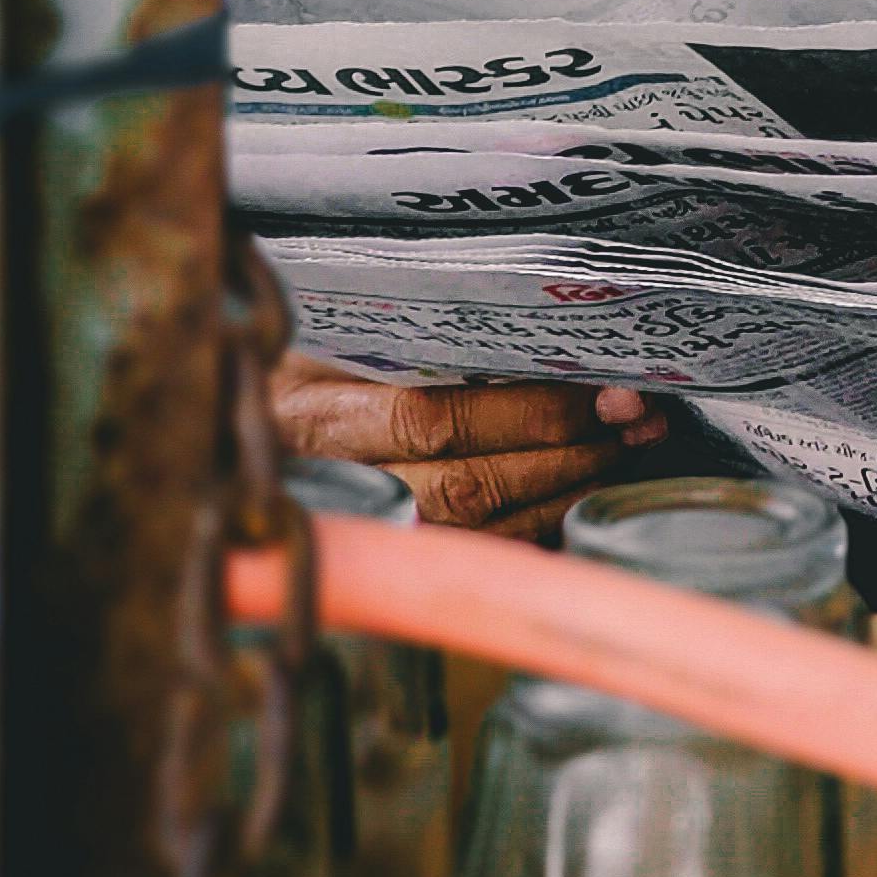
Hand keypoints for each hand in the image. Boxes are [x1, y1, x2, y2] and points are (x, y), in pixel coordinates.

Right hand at [270, 355, 671, 536]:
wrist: (236, 427)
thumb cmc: (299, 365)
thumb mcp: (333, 330)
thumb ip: (417, 330)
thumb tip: (531, 318)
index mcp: (317, 413)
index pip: (434, 419)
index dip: (528, 412)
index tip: (603, 390)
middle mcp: (339, 481)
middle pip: (469, 482)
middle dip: (569, 451)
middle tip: (639, 417)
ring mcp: (362, 529)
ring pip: (479, 527)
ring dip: (568, 489)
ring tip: (629, 448)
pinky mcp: (387, 558)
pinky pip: (474, 556)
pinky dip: (538, 530)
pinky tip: (584, 496)